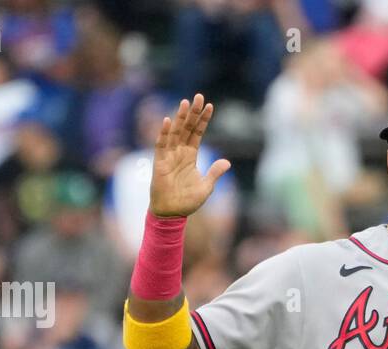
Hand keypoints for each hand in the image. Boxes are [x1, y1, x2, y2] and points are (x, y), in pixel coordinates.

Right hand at [149, 93, 231, 217]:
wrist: (172, 213)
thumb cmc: (187, 201)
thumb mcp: (206, 186)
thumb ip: (215, 172)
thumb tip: (227, 162)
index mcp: (190, 156)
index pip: (197, 133)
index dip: (203, 120)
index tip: (209, 106)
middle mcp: (179, 152)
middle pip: (187, 128)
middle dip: (192, 113)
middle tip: (198, 96)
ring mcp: (169, 156)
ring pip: (175, 132)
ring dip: (180, 117)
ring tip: (185, 102)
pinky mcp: (160, 163)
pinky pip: (161, 145)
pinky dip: (164, 133)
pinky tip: (168, 121)